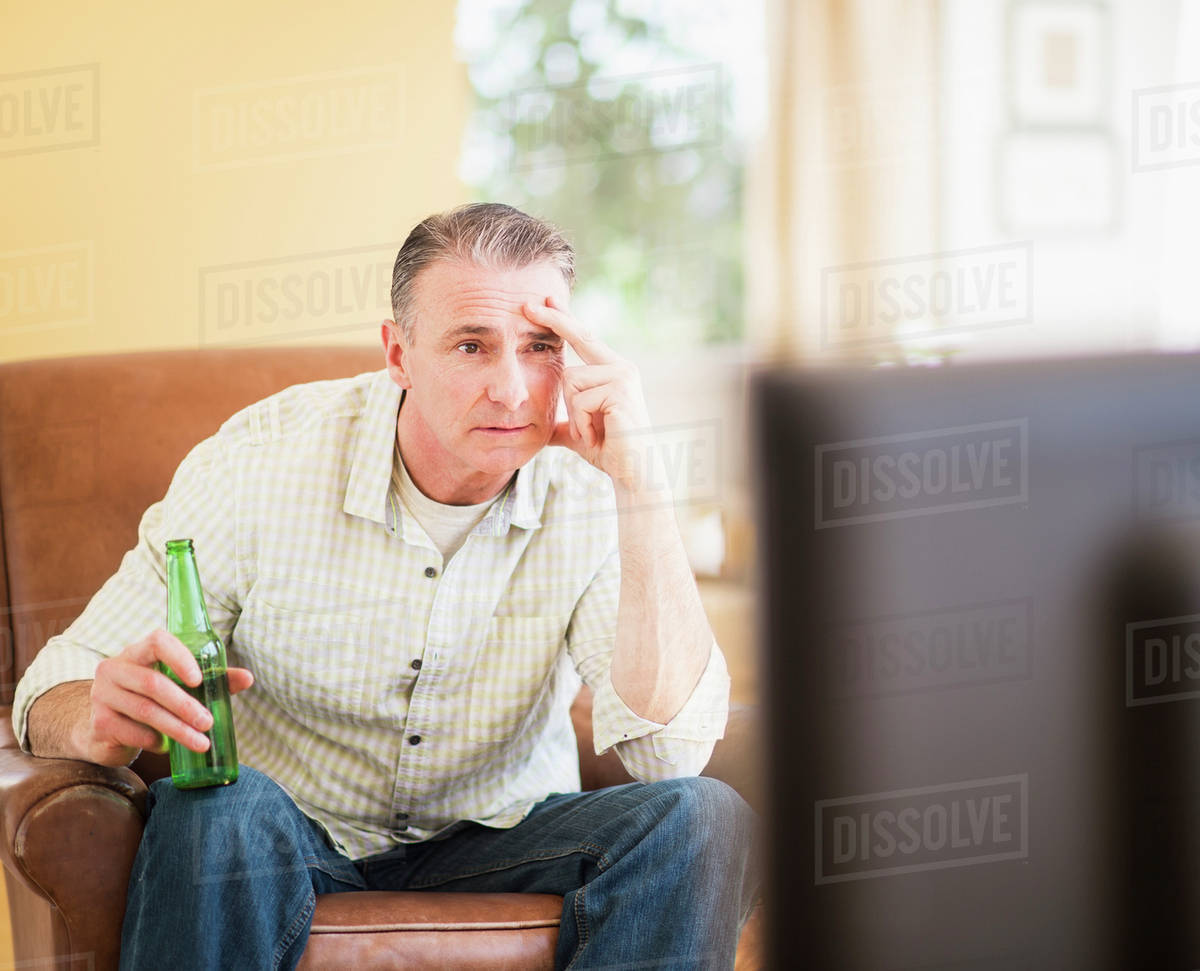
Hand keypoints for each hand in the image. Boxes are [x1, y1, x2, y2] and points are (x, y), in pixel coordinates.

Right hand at [81, 630, 253, 766]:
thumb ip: (212, 679)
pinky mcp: (98, 722)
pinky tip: (167, 747)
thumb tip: (248, 678)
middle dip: (185, 705)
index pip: (157, 641)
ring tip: (201, 742)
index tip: (200, 680)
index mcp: (138, 652)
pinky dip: (154, 741)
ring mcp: (102, 695)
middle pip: (153, 683)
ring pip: (145, 710)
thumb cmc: (151, 699)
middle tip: (208, 723)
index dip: (180, 657)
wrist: (106, 729)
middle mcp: (115, 668)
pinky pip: (131, 732)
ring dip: (177, 729)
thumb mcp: (177, 685)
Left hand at [523, 296, 664, 496]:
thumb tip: (541, 428)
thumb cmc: (609, 451)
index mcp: (612, 370)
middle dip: (553, 320)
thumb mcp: (578, 432)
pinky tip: (596, 436)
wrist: (632, 472)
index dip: (563, 320)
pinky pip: (579, 401)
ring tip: (591, 432)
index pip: (583, 339)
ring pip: (570, 381)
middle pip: (578, 338)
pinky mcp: (620, 392)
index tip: (545, 301)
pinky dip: (580, 424)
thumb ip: (562, 423)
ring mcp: (622, 377)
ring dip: (574, 414)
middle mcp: (621, 367)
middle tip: (525, 304)